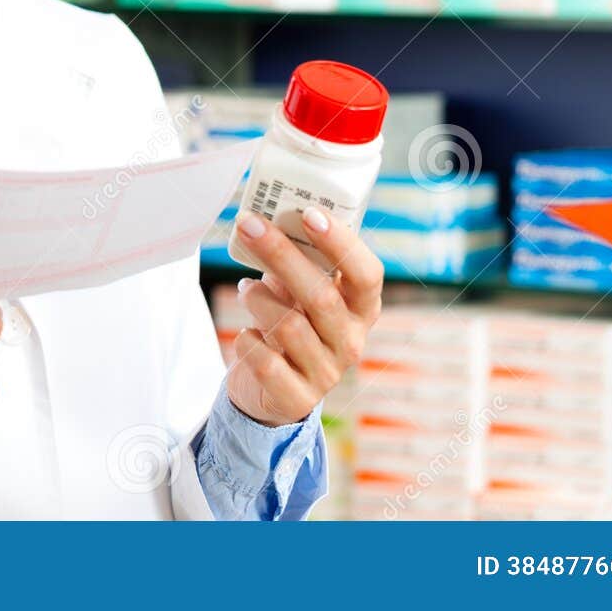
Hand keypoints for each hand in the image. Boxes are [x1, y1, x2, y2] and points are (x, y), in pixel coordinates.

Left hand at [225, 207, 383, 426]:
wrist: (272, 389)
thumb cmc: (291, 321)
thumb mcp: (301, 290)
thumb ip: (298, 260)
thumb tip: (269, 213)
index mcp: (362, 308)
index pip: (367, 274)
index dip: (341, 243)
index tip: (308, 213)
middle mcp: (352, 341)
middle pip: (321, 296)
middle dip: (280, 254)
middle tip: (249, 224)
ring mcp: (327, 373)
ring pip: (289, 326)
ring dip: (258, 299)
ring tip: (246, 289)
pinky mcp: (297, 398)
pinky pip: (266, 363)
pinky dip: (247, 342)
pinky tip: (245, 333)